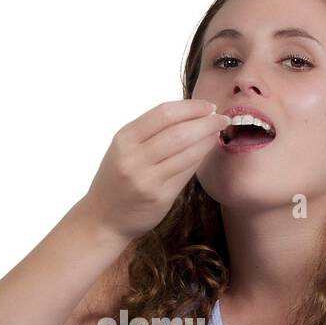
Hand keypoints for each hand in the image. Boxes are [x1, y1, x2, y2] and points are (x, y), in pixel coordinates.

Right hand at [81, 99, 231, 241]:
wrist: (103, 218)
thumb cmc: (117, 179)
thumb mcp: (124, 149)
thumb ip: (151, 132)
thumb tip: (192, 115)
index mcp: (124, 139)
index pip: (164, 113)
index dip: (191, 107)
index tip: (209, 106)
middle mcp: (134, 158)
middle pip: (179, 132)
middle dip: (206, 122)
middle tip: (222, 118)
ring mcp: (147, 179)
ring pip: (187, 152)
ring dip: (208, 140)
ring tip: (218, 132)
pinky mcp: (160, 197)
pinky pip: (186, 172)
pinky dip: (200, 158)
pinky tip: (207, 151)